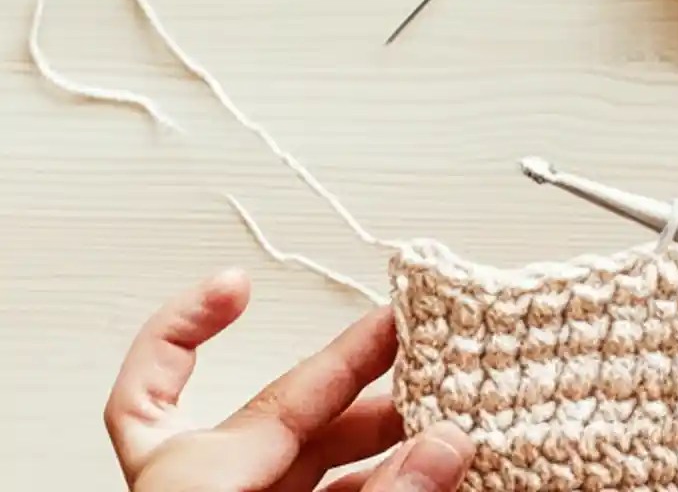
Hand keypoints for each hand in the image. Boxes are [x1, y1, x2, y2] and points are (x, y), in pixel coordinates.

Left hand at [104, 268, 474, 490]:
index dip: (183, 327)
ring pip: (315, 457)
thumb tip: (445, 443)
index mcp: (183, 489)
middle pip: (276, 417)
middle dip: (354, 377)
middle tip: (414, 341)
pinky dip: (387, 475)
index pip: (153, 395)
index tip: (234, 284)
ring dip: (385, 432)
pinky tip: (430, 462)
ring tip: (445, 412)